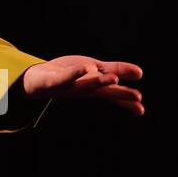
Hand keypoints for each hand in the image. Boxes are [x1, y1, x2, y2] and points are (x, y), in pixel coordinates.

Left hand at [21, 56, 143, 114]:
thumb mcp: (95, 70)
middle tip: (137, 96)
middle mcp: (82, 89)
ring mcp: (67, 86)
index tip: (141, 109)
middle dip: (118, 94)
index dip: (126, 99)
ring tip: (114, 79)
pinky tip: (86, 67)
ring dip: (99, 83)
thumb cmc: (68, 75)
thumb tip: (140, 73)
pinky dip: (74, 74)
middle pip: (102, 91)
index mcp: (93, 87)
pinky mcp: (52, 82)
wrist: (36, 78)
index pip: (112, 94)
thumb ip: (115, 70)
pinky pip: (63, 78)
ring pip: (84, 86)